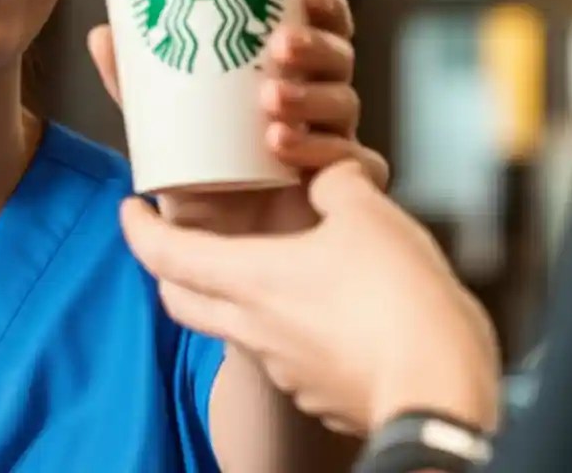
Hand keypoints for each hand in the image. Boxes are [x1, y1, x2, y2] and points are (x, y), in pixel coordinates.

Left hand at [88, 0, 388, 232]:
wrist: (215, 264)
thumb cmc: (199, 190)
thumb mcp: (164, 136)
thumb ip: (136, 91)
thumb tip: (102, 35)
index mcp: (288, 83)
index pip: (321, 33)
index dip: (325, 9)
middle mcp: (319, 112)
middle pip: (339, 63)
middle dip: (315, 48)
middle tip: (278, 46)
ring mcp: (338, 151)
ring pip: (346, 107)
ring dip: (311, 96)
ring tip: (270, 100)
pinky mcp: (347, 195)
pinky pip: (355, 165)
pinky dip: (323, 150)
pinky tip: (285, 146)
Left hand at [120, 160, 500, 434]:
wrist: (442, 397)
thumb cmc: (400, 305)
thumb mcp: (369, 215)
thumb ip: (337, 184)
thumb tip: (329, 175)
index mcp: (249, 279)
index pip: (164, 255)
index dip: (138, 229)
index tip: (129, 208)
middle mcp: (252, 327)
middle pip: (181, 300)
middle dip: (169, 269)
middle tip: (175, 243)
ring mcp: (283, 366)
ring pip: (236, 327)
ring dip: (237, 298)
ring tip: (268, 268)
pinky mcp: (318, 391)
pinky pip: (287, 355)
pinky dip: (289, 329)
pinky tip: (326, 313)